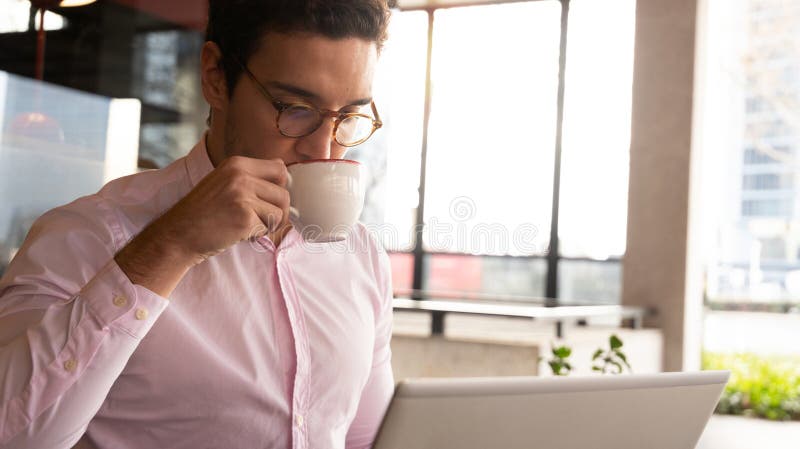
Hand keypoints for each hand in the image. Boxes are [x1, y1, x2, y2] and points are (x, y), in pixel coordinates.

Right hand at [115, 156, 289, 296]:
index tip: (266, 200)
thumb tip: (286, 176)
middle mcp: (241, 176)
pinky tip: (238, 233)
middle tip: (258, 219)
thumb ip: (251, 178)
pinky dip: (258, 235)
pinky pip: (268, 228)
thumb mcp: (224, 182)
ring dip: (268, 224)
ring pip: (280, 212)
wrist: (177, 234)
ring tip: (246, 225)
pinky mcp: (244, 218)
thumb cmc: (203, 212)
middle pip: (284, 193)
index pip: (280, 169)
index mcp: (236, 164)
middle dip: (276, 210)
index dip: (279, 187)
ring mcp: (243, 196)